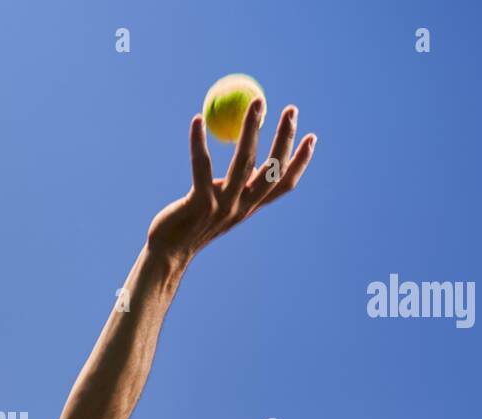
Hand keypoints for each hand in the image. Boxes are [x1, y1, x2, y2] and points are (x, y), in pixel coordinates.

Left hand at [146, 99, 315, 264]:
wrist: (169, 252)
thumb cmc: (192, 224)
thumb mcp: (221, 205)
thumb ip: (235, 185)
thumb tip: (245, 151)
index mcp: (249, 207)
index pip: (283, 184)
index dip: (300, 161)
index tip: (312, 136)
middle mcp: (241, 207)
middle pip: (271, 169)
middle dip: (285, 138)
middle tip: (291, 109)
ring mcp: (222, 207)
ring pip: (244, 163)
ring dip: (253, 129)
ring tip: (258, 103)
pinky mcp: (198, 204)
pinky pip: (200, 166)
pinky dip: (199, 141)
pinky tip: (197, 120)